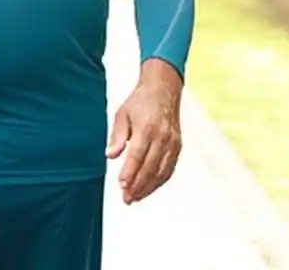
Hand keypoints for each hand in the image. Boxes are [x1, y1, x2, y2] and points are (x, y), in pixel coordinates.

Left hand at [105, 59, 183, 203]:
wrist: (163, 90)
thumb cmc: (139, 103)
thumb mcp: (122, 114)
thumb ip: (117, 136)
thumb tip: (110, 156)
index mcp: (147, 128)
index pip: (138, 155)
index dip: (130, 172)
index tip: (121, 185)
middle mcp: (163, 137)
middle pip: (150, 167)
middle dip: (138, 186)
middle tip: (126, 199)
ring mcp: (173, 143)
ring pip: (162, 172)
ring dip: (148, 187)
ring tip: (135, 198)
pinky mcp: (178, 147)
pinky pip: (169, 169)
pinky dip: (159, 181)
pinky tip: (148, 188)